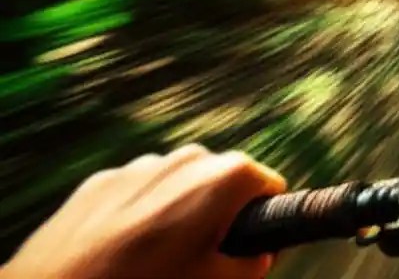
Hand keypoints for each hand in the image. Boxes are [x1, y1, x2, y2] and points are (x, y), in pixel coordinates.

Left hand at [2, 145, 285, 278]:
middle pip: (224, 183)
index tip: (245, 247)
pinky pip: (138, 193)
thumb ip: (252, 264)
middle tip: (199, 258)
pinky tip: (122, 252)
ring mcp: (141, 167)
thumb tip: (258, 256)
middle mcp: (187, 159)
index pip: (271, 187)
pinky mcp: (103, 180)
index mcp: (225, 178)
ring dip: (178, 214)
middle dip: (220, 214)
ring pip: (179, 186)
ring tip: (156, 259)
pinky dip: (139, 216)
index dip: (261, 221)